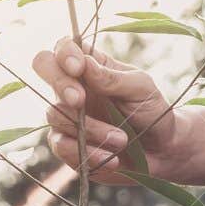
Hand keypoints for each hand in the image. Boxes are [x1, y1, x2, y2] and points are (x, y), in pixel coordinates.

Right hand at [32, 38, 178, 181]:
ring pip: (55, 113)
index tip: (78, 68)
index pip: (63, 47)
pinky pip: (61, 146)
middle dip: (60, 84)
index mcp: (90, 66)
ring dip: (90, 129)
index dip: (64, 53)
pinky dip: (87, 152)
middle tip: (80, 101)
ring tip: (122, 140)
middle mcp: (72, 86)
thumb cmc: (151, 111)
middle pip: (43, 67)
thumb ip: (112, 77)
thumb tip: (84, 63)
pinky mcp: (66, 146)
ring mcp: (66, 116)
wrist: (161, 151)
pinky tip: (110, 158)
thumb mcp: (141, 88)